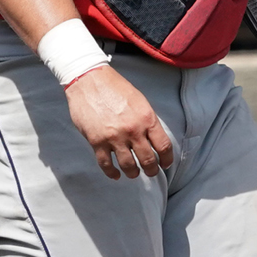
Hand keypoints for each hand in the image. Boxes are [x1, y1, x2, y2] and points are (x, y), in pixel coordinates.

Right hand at [64, 65, 174, 180]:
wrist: (89, 81)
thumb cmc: (115, 87)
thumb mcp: (139, 101)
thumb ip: (146, 120)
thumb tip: (151, 138)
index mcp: (147, 118)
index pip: (163, 146)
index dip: (167, 159)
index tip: (165, 164)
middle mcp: (133, 130)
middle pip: (148, 159)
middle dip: (151, 170)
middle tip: (150, 173)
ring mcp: (114, 138)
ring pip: (128, 165)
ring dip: (133, 173)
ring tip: (133, 174)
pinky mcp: (97, 142)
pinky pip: (106, 164)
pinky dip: (112, 173)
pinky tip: (115, 175)